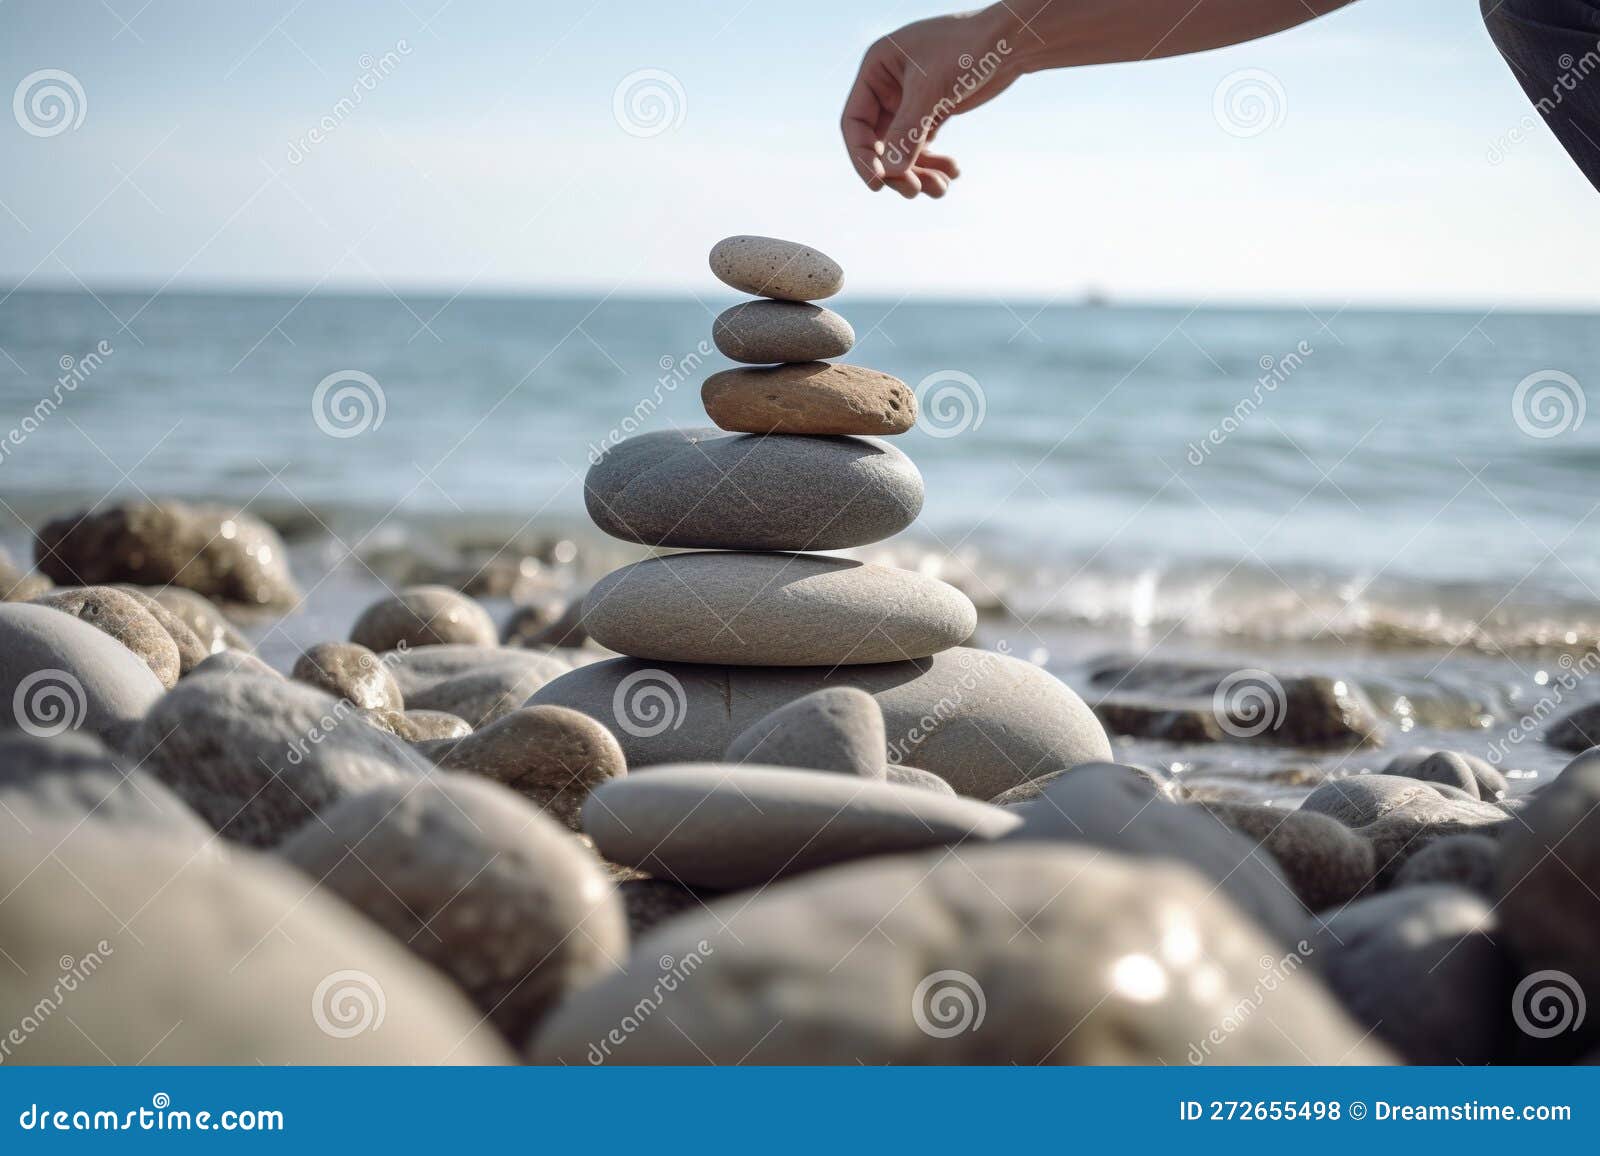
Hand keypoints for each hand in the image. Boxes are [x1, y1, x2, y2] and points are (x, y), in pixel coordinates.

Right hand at [841, 7, 1021, 198]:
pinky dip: (935, 163)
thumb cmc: (968, 49)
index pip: (855, 122)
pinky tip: (953, 172)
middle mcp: (888, 87)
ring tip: (942, 188)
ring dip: (919, 173)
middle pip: (878, 142)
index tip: (878, 184)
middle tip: (915, 191)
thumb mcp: (932, 90)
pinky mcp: (932, 111)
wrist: (1011, 39)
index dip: (862, 156)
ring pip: (902, 149)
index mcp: (877, 70)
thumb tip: (888, 174)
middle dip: (896, 170)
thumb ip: (907, 132)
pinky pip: (923, 147)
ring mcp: (910, 101)